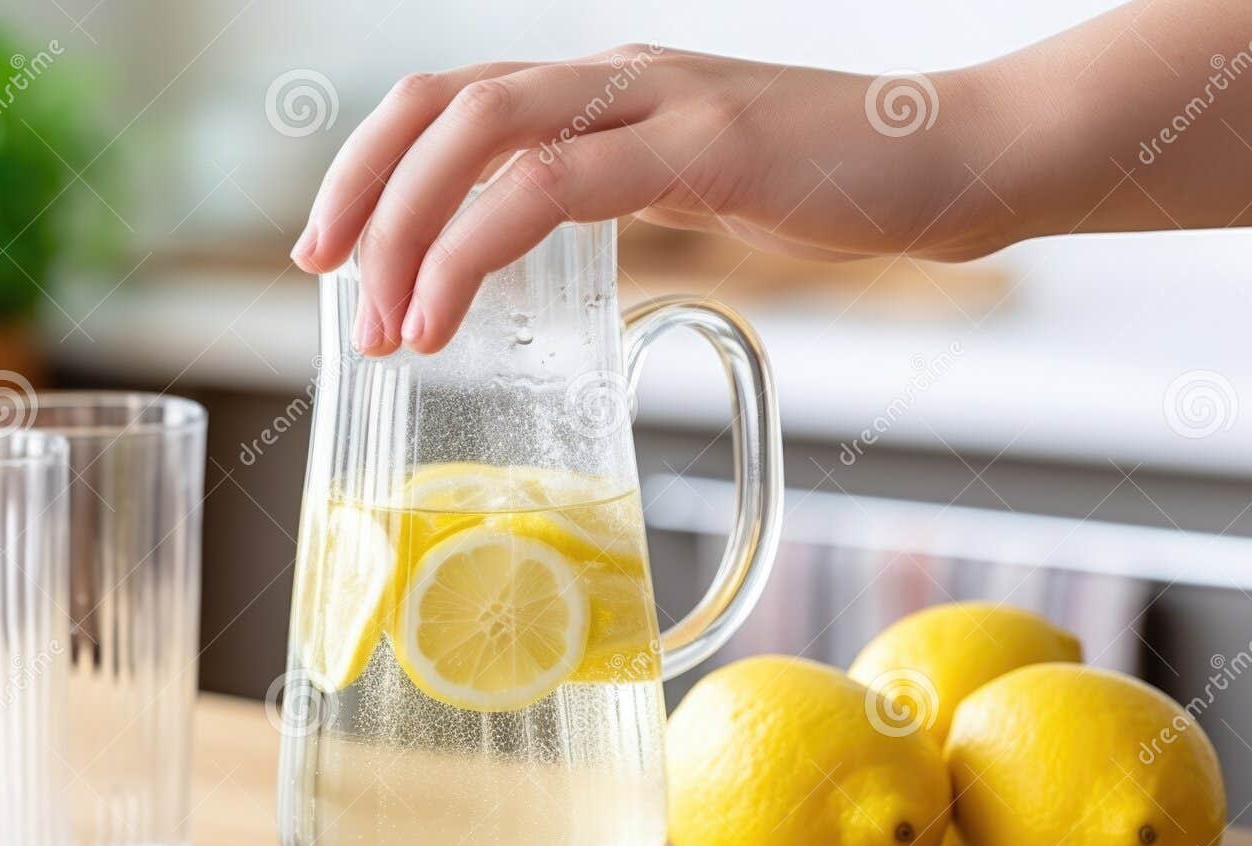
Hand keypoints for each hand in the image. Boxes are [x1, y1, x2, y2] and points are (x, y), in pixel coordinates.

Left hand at [289, 46, 1006, 355]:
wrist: (957, 157)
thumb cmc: (831, 185)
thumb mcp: (691, 184)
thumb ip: (613, 197)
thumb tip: (539, 252)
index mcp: (602, 90)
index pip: (451, 103)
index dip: (374, 167)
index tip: (334, 248)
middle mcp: (612, 78)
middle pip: (439, 103)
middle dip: (364, 195)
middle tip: (330, 285)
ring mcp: (654, 102)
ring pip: (480, 134)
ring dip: (410, 232)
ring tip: (387, 326)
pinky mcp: (699, 147)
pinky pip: (551, 185)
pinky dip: (477, 248)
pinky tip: (448, 313)